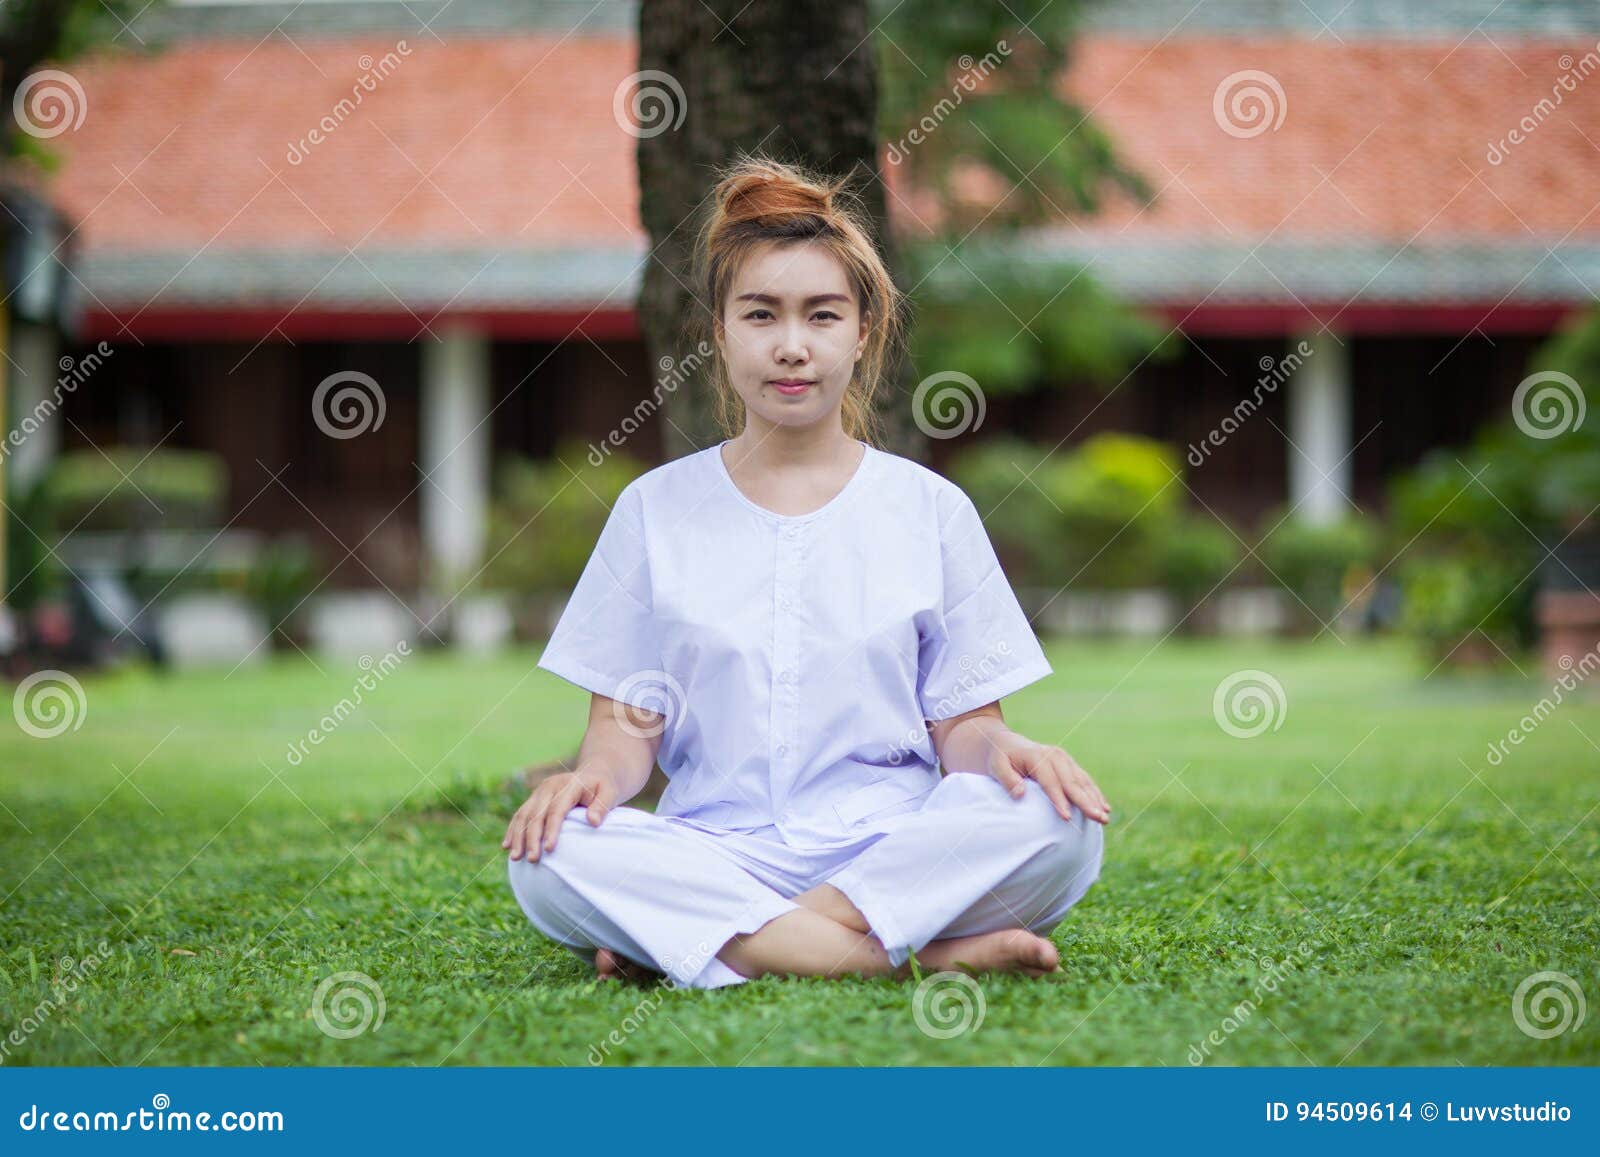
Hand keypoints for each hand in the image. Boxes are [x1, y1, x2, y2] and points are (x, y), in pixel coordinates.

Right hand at [502, 768, 617, 860]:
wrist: (593, 773)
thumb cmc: (603, 788)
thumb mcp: (610, 793)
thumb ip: (602, 806)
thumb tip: (593, 822)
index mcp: (569, 785)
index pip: (557, 809)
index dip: (552, 829)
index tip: (550, 849)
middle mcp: (550, 786)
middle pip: (537, 814)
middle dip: (532, 838)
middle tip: (532, 859)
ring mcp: (539, 792)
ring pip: (524, 814)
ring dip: (518, 836)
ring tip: (516, 858)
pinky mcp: (534, 799)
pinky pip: (520, 815)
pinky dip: (513, 830)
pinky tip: (507, 846)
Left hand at [987, 739, 1110, 824]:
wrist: (1007, 744)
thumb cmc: (1000, 759)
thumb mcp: (996, 766)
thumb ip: (1007, 779)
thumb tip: (1020, 794)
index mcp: (1038, 757)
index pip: (1050, 782)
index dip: (1059, 800)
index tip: (1067, 817)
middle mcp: (1055, 756)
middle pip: (1072, 783)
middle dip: (1086, 802)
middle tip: (1098, 819)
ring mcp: (1065, 759)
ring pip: (1083, 782)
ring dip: (1095, 799)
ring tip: (1105, 817)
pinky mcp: (1070, 765)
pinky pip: (1085, 780)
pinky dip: (1095, 793)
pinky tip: (1104, 807)